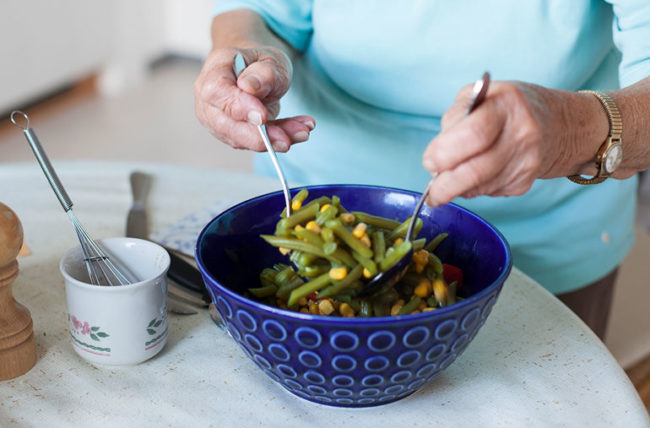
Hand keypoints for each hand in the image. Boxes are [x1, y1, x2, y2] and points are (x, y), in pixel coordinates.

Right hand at [194, 46, 314, 151]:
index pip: (216, 93)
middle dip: (258, 136)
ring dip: (275, 139)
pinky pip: (255, 142)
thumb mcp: (270, 58)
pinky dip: (280, 138)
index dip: (238, 107)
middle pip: (225, 125)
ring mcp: (218, 121)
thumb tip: (250, 87)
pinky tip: (300, 131)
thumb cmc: (259, 63)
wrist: (254, 72)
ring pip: (243, 139)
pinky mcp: (234, 135)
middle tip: (286, 140)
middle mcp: (209, 100)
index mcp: (214, 72)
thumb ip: (263, 73)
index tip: (262, 117)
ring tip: (303, 131)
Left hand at [422, 81, 609, 204]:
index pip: (474, 134)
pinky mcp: (525, 182)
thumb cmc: (508, 108)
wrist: (559, 126)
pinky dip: (473, 188)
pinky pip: (488, 192)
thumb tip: (435, 157)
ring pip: (480, 187)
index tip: (429, 161)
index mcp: (506, 105)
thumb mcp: (481, 97)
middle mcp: (522, 134)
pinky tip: (475, 174)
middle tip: (432, 190)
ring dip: (456, 189)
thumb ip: (455, 119)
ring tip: (447, 181)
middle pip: (476, 170)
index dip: (445, 152)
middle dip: (445, 186)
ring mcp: (527, 162)